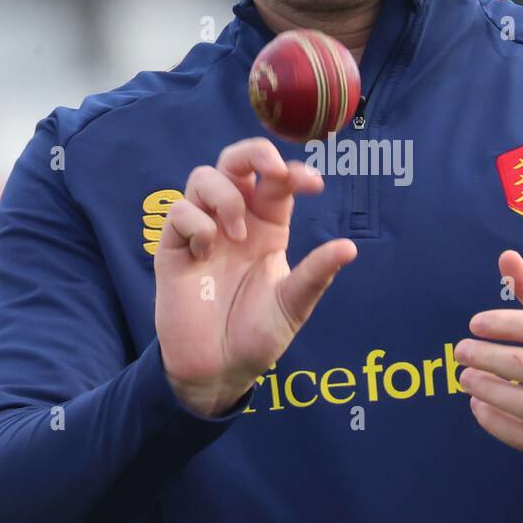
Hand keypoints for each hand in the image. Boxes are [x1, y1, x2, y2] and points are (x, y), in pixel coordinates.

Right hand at [154, 137, 357, 416]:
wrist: (219, 370)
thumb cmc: (257, 336)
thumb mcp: (292, 305)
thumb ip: (316, 275)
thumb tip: (350, 247)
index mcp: (268, 227)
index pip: (278, 181)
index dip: (294, 172)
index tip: (314, 185)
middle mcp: (234, 221)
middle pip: (235, 160)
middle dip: (254, 152)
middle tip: (274, 171)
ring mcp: (202, 232)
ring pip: (203, 177)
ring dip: (225, 196)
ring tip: (237, 235)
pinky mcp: (172, 249)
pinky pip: (178, 211)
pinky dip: (196, 223)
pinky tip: (206, 252)